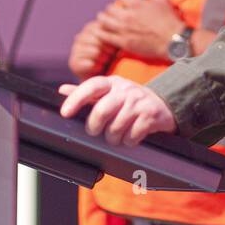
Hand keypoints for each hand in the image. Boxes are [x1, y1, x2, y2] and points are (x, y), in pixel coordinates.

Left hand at [58, 75, 176, 145]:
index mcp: (112, 83)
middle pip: (102, 111)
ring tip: (116, 135)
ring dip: (113, 138)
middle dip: (95, 127)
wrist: (162, 105)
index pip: (92, 86)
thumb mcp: (110, 92)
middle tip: (96, 131)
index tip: (65, 113)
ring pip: (116, 128)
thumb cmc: (129, 100)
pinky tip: (131, 136)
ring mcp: (139, 102)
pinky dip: (128, 141)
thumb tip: (62, 90)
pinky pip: (131, 136)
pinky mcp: (150, 115)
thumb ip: (87, 92)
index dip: (76, 98)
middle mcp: (126, 89)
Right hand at [68, 20, 112, 76]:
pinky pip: (90, 63)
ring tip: (106, 61)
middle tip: (111, 56)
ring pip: (95, 52)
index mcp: (90, 28)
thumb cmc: (112, 57)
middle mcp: (80, 37)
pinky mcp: (73, 62)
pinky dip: (98, 67)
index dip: (112, 40)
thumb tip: (122, 22)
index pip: (103, 30)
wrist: (101, 78)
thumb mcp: (115, 42)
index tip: (116, 47)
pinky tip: (99, 67)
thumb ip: (115, 32)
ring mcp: (75, 49)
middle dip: (109, 50)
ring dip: (104, 59)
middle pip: (100, 41)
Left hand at [94, 0, 183, 60]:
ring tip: (102, 19)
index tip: (121, 2)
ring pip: (104, 21)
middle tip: (110, 12)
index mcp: (136, 4)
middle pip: (109, 9)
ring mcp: (124, 29)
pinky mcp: (124, 42)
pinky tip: (100, 31)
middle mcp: (128, 15)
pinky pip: (106, 36)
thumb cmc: (168, 19)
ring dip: (102, 19)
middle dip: (110, 9)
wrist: (172, 40)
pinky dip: (101, 33)